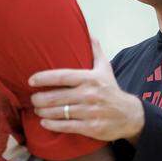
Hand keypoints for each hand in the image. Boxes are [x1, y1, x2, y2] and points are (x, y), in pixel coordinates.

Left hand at [29, 38, 144, 142]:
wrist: (130, 115)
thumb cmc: (111, 90)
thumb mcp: (105, 69)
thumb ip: (95, 51)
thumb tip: (88, 32)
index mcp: (90, 79)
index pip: (62, 76)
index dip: (44, 78)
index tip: (31, 80)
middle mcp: (90, 95)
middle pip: (57, 96)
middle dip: (40, 99)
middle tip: (32, 99)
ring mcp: (90, 112)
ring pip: (59, 112)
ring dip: (43, 112)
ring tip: (37, 109)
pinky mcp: (91, 128)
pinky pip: (66, 126)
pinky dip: (52, 125)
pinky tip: (44, 122)